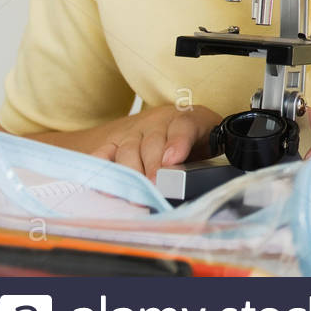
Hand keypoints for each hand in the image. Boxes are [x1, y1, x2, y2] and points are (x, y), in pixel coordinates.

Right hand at [89, 103, 220, 180]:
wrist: (174, 124)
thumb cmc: (197, 139)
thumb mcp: (210, 142)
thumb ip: (208, 157)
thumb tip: (203, 180)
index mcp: (188, 118)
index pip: (183, 127)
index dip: (177, 143)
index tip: (172, 161)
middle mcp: (159, 122)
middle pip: (152, 142)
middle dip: (152, 166)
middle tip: (154, 186)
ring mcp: (135, 130)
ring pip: (129, 148)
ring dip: (130, 171)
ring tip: (132, 191)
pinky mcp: (116, 140)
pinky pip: (105, 151)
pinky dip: (101, 165)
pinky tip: (101, 180)